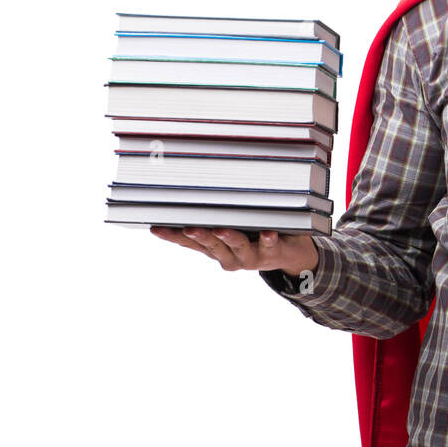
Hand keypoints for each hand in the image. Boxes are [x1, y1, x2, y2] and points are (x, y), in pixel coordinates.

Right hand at [150, 226, 318, 276]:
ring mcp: (251, 257)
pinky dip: (268, 239)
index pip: (189, 242)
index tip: (156, 228)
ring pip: (238, 247)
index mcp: (216, 249)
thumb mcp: (232, 226)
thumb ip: (215, 214)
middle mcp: (230, 256)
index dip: (173, 236)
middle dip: (200, 236)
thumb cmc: (255, 235)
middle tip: (189, 228)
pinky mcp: (272, 252)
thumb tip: (191, 189)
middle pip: (211, 246)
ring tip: (223, 230)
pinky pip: (270, 245)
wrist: (290, 256)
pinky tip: (268, 232)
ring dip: (230, 238)